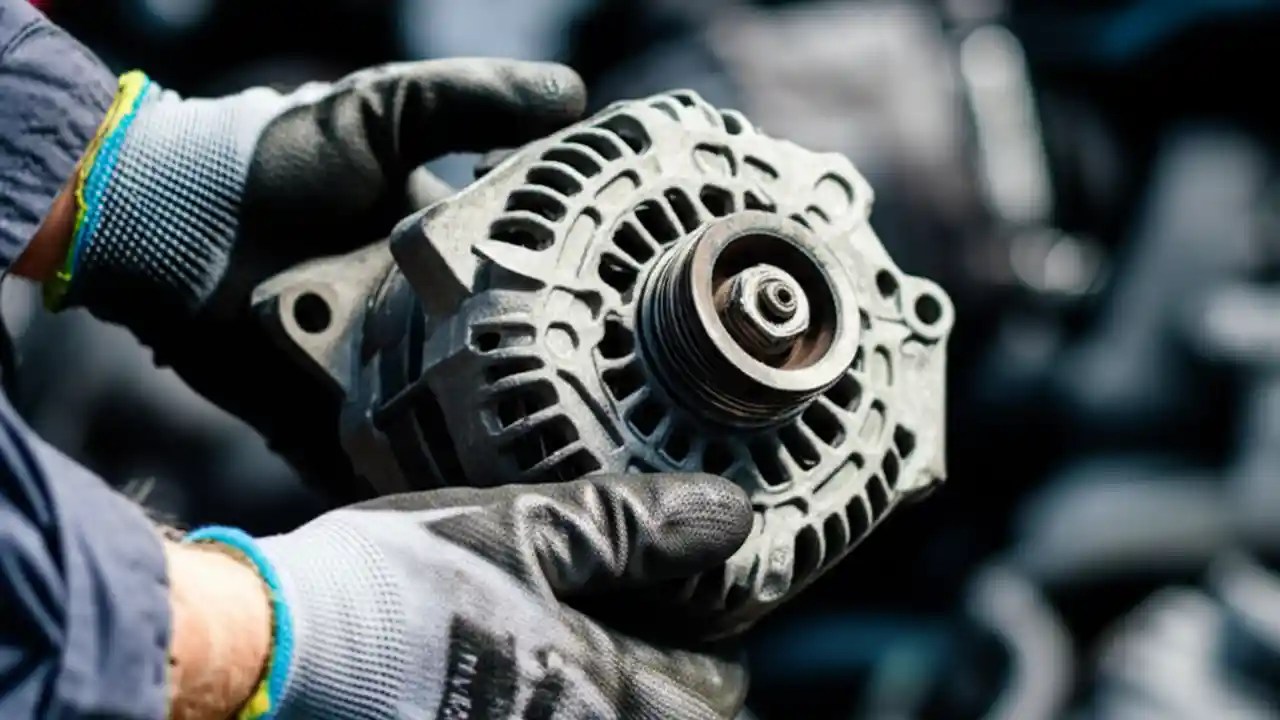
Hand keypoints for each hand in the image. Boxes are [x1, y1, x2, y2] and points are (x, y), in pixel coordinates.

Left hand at [22, 60, 585, 495]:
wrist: (172, 223)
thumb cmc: (275, 159)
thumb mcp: (382, 112)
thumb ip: (471, 100)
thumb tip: (576, 94)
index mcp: (442, 254)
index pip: (527, 281)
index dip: (576, 298)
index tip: (630, 319)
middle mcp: (421, 318)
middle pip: (500, 363)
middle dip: (548, 386)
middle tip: (613, 415)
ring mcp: (381, 374)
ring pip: (454, 421)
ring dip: (496, 444)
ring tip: (565, 473)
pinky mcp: (334, 419)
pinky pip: (386, 463)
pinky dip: (419, 484)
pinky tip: (476, 506)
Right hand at [175, 473, 752, 718]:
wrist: (271, 652)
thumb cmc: (390, 591)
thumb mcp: (520, 528)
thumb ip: (632, 527)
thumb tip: (727, 517)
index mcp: (601, 693)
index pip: (714, 688)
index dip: (712, 632)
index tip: (685, 590)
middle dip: (672, 668)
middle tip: (636, 605)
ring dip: (619, 678)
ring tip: (571, 623)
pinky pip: (553, 717)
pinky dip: (560, 696)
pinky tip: (519, 653)